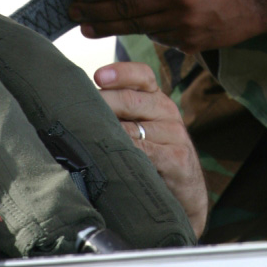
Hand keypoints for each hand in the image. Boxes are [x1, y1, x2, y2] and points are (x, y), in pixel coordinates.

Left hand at [70, 0, 266, 51]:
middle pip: (122, 10)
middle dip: (93, 13)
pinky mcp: (190, 42)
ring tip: (89, 26)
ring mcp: (182, 24)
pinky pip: (159, 38)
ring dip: (109, 27)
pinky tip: (131, 29)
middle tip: (74, 14)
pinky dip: (145, 32)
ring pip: (137, 28)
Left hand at [95, 60, 207, 237]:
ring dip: (107, 133)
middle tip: (78, 112)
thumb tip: (80, 104)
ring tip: (86, 137)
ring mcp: (174, 134)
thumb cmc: (154, 156)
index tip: (98, 76)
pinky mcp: (177, 158)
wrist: (187, 192)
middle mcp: (167, 111)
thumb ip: (119, 114)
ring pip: (132, 129)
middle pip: (131, 99)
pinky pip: (144, 152)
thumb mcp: (141, 129)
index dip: (120, 73)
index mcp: (156, 99)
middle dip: (103, 103)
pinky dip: (125, 154)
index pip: (142, 75)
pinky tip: (110, 158)